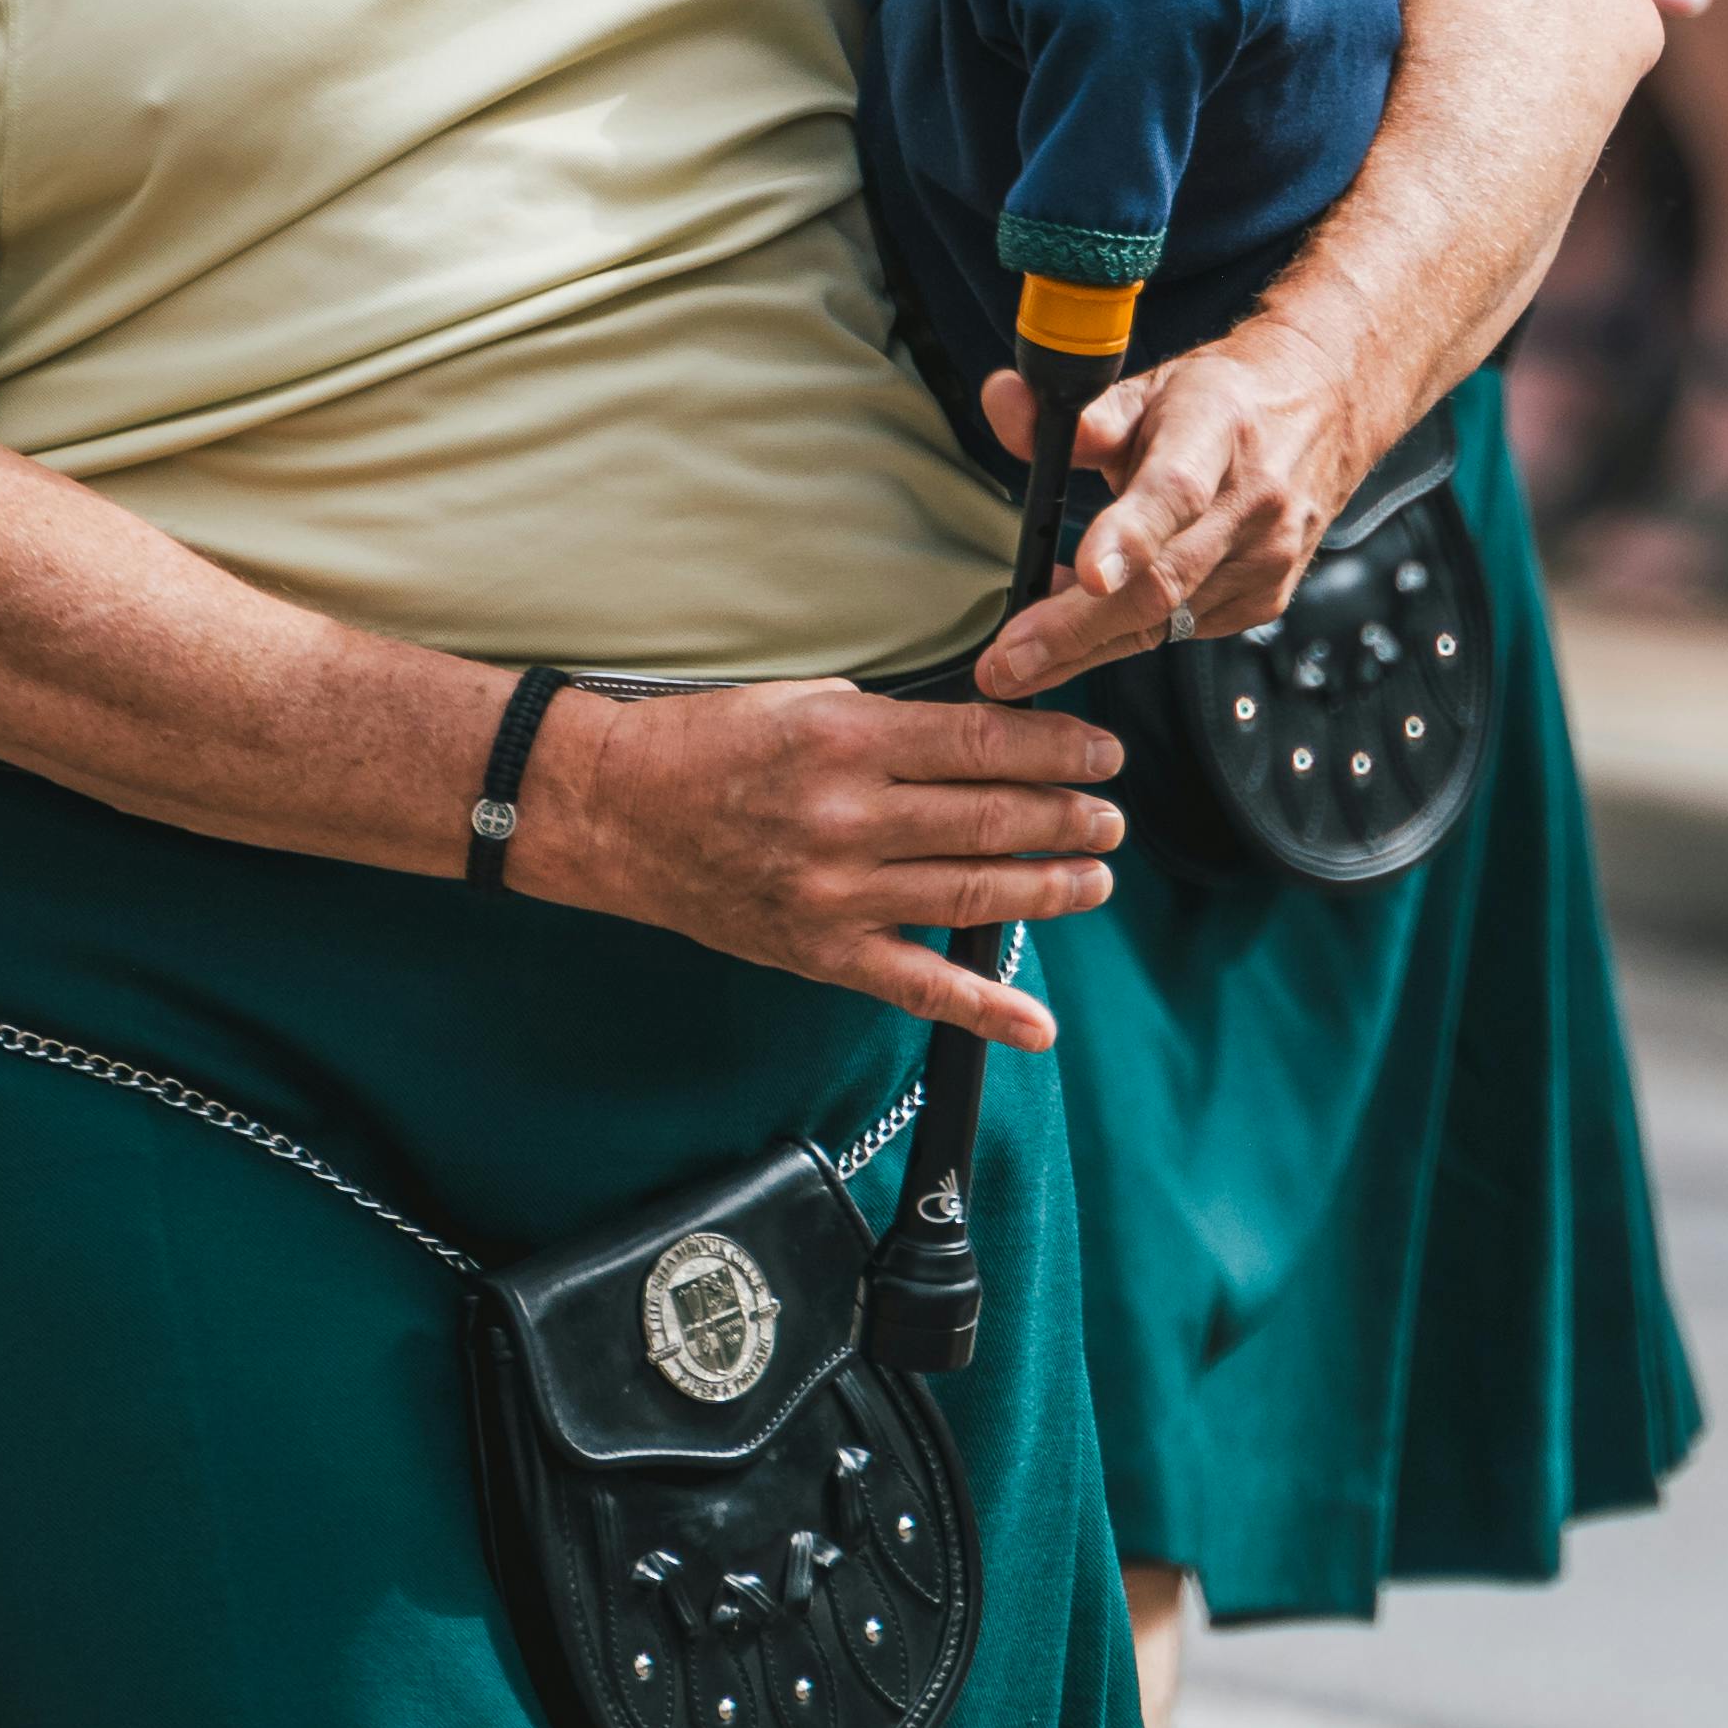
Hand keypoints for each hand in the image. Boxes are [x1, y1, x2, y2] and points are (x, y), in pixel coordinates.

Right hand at [508, 677, 1120, 1049]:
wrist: (617, 811)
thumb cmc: (711, 745)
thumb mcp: (808, 703)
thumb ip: (898, 725)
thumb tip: (992, 735)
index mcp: (850, 743)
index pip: (985, 744)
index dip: (1058, 749)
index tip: (1102, 752)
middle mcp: (849, 820)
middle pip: (992, 820)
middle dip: (1068, 817)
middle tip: (1110, 815)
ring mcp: (836, 894)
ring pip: (971, 896)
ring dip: (1049, 890)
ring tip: (1095, 878)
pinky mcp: (819, 951)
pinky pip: (916, 987)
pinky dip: (984, 1010)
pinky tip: (1037, 1023)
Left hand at [973, 312, 1378, 700]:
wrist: (1322, 410)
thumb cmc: (1222, 400)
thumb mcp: (1150, 388)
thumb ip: (1076, 413)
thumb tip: (1002, 404)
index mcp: (1217, 429)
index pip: (1175, 491)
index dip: (1129, 536)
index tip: (1085, 574)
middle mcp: (1253, 500)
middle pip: (1163, 581)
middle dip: (1076, 630)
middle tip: (1007, 660)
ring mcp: (1268, 557)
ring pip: (1165, 621)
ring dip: (1088, 643)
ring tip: (1023, 649)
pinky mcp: (1267, 598)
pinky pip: (1182, 629)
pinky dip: (1128, 633)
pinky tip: (1087, 621)